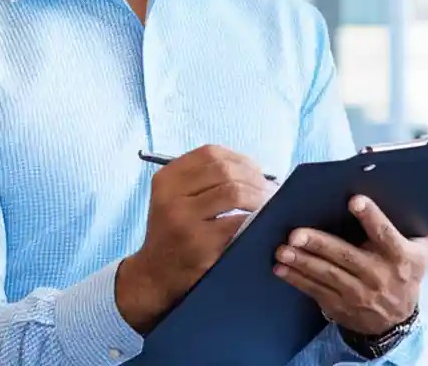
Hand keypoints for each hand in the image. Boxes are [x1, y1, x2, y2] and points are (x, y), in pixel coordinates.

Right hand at [116, 145, 276, 332]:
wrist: (156, 273)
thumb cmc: (174, 232)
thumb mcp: (174, 199)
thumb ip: (202, 180)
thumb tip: (253, 168)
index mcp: (166, 178)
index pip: (210, 154)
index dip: (240, 159)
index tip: (256, 172)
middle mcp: (170, 195)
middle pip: (224, 170)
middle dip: (254, 179)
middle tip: (270, 193)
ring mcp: (183, 219)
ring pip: (234, 192)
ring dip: (259, 198)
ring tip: (269, 207)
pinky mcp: (200, 242)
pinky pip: (238, 222)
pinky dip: (254, 220)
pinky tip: (260, 225)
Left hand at [274, 195, 427, 335]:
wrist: (395, 320)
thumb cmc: (407, 272)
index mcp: (402, 257)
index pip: (387, 235)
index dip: (372, 218)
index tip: (355, 199)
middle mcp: (381, 276)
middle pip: (347, 257)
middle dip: (320, 244)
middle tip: (296, 231)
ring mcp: (359, 293)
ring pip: (327, 275)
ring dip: (303, 261)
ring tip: (282, 248)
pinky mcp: (340, 305)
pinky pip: (315, 290)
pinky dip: (296, 278)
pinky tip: (280, 266)